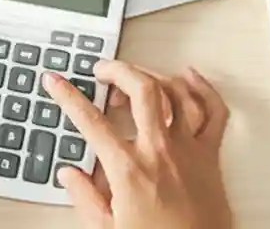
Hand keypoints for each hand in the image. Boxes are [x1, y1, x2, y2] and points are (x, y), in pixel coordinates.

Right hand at [43, 62, 230, 228]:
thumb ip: (85, 198)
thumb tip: (69, 174)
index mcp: (129, 170)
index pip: (91, 121)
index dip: (68, 96)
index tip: (55, 81)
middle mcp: (160, 152)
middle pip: (141, 89)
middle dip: (118, 70)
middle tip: (102, 70)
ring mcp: (189, 149)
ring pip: (175, 92)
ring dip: (153, 75)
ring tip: (136, 77)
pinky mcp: (211, 156)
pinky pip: (214, 111)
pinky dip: (203, 88)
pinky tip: (190, 77)